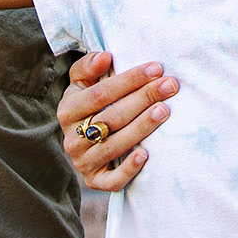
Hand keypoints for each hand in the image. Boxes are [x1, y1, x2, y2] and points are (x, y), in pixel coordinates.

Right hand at [58, 51, 178, 190]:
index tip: (155, 68)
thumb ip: (88, 66)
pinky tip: (146, 154)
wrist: (80, 141)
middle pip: (111, 117)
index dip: (129, 80)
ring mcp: (83, 161)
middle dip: (143, 99)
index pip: (100, 94)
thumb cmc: (88, 103)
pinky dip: (129, 169)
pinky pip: (112, 180)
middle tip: (169, 86)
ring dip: (142, 127)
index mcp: (68, 110)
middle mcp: (72, 138)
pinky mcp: (95, 181)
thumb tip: (105, 56)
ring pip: (114, 146)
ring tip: (164, 110)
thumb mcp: (81, 82)